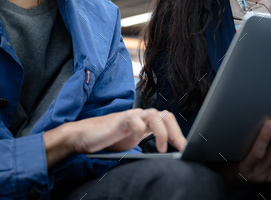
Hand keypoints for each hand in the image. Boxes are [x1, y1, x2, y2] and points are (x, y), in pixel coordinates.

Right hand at [43, 108, 185, 167]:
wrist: (85, 137)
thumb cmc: (108, 140)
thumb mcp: (132, 144)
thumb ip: (147, 144)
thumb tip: (165, 155)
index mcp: (146, 122)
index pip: (168, 121)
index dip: (178, 133)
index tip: (185, 148)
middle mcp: (141, 116)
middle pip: (166, 115)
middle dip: (176, 132)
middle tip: (181, 147)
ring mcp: (132, 116)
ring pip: (155, 116)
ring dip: (162, 131)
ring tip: (162, 148)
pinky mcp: (121, 119)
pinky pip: (136, 120)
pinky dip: (141, 129)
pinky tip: (142, 140)